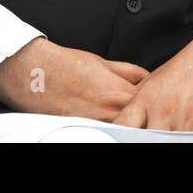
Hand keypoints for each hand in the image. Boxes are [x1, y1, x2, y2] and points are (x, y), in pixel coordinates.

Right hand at [0, 37, 148, 121]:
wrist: (35, 74)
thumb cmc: (66, 65)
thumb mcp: (104, 62)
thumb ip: (128, 71)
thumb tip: (146, 76)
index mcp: (119, 92)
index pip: (149, 102)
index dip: (154, 100)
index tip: (158, 99)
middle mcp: (110, 111)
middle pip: (139, 117)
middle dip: (143, 113)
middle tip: (146, 110)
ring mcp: (96, 124)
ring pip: (123, 125)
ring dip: (128, 121)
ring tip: (126, 116)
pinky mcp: (82, 130)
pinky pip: (103, 130)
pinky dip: (109, 126)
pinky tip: (107, 120)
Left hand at [111, 19, 192, 131]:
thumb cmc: (192, 64)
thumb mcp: (156, 78)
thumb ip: (139, 102)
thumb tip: (122, 122)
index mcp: (147, 99)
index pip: (123, 127)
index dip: (120, 137)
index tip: (122, 140)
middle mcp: (165, 110)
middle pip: (148, 141)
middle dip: (152, 141)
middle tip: (156, 137)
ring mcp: (188, 118)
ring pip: (174, 143)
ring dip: (176, 140)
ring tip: (177, 131)